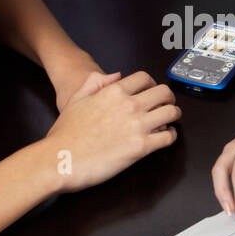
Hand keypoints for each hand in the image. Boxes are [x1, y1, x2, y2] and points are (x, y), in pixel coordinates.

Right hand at [44, 71, 180, 192]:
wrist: (61, 159)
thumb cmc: (65, 134)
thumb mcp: (75, 98)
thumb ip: (94, 82)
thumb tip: (115, 76)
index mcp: (113, 92)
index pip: (145, 78)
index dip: (152, 83)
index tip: (152, 90)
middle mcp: (129, 105)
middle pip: (164, 92)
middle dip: (168, 98)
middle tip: (167, 104)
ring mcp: (138, 126)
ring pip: (171, 112)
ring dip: (173, 115)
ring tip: (169, 120)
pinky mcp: (142, 147)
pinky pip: (168, 137)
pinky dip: (171, 136)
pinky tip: (166, 137)